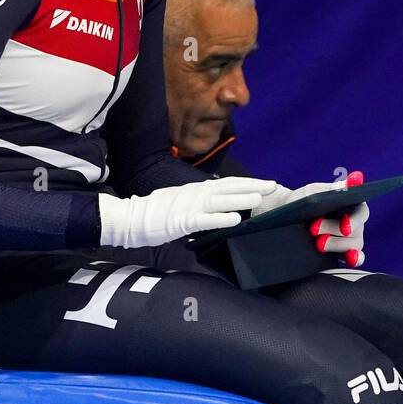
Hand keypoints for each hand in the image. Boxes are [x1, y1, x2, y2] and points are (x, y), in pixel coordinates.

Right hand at [98, 176, 278, 247]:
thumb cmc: (156, 213)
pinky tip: (236, 219)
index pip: (227, 183)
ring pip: (219, 200)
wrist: (129, 219)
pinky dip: (221, 218)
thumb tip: (220, 200)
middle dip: (252, 186)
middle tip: (273, 185)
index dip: (248, 182)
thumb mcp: (182, 202)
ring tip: (260, 198)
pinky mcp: (181, 221)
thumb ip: (201, 201)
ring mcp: (188, 206)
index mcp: (196, 189)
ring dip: (240, 198)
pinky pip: (204, 219)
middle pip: (228, 187)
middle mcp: (195, 194)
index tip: (266, 183)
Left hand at [253, 170, 369, 266]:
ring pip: (355, 246)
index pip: (361, 213)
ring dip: (337, 245)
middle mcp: (354, 222)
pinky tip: (348, 259)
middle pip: (357, 231)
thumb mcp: (314, 192)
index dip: (355, 220)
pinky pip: (354, 258)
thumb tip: (356, 179)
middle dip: (335, 232)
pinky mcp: (341, 253)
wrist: (283, 219)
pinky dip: (354, 259)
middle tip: (314, 229)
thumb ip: (335, 188)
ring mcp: (349, 239)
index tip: (344, 227)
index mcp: (352, 205)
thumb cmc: (301, 202)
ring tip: (318, 244)